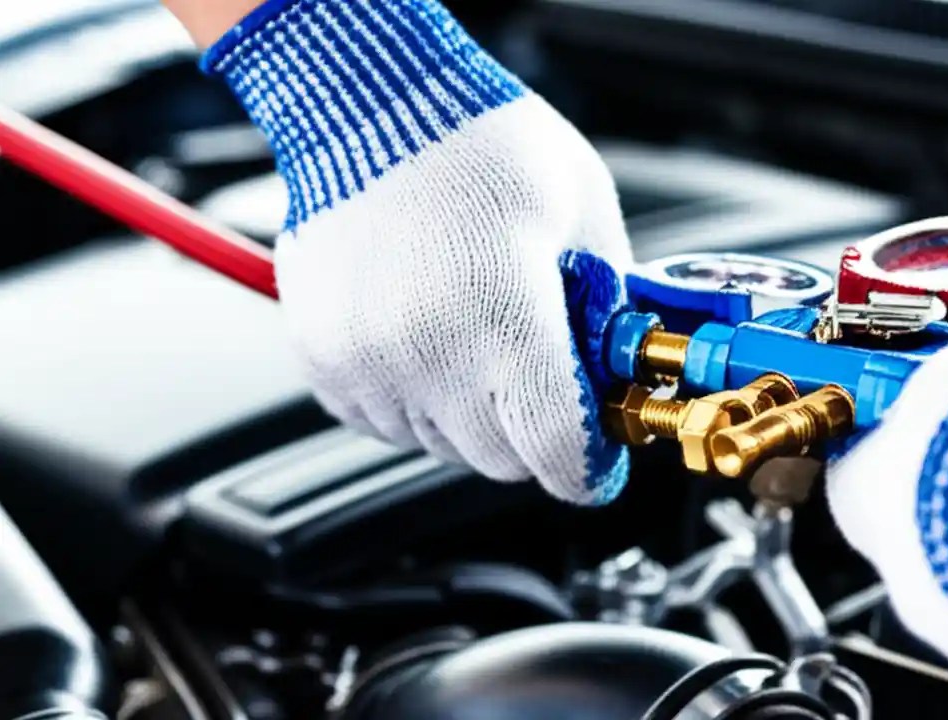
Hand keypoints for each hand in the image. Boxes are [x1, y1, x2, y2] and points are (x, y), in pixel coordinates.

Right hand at [202, 0, 632, 503]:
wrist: (373, 103)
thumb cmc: (483, 144)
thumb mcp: (585, 215)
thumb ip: (613, 309)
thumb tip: (625, 371)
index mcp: (506, 320)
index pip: (556, 455)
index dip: (589, 467)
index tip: (598, 459)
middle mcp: (426, 353)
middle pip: (499, 459)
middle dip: (532, 432)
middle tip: (542, 376)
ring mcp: (365, 362)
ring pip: (437, 444)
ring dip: (468, 415)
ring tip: (476, 336)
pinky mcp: (323, 360)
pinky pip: (381, 420)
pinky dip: (413, 398)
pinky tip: (428, 337)